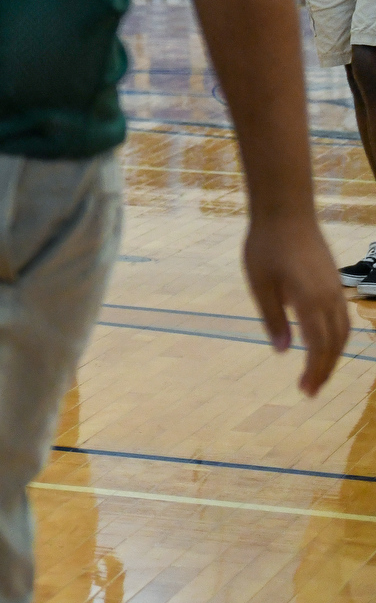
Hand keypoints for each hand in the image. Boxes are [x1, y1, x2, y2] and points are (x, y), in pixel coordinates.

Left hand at [242, 215, 350, 395]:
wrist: (286, 211)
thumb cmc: (266, 245)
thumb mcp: (260, 284)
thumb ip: (273, 317)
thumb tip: (283, 350)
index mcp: (310, 300)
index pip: (319, 346)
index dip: (314, 371)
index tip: (305, 391)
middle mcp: (330, 298)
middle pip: (335, 343)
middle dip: (325, 369)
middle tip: (311, 390)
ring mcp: (336, 289)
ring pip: (343, 331)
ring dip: (333, 354)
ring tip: (319, 372)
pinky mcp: (334, 282)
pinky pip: (342, 317)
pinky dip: (336, 337)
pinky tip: (323, 343)